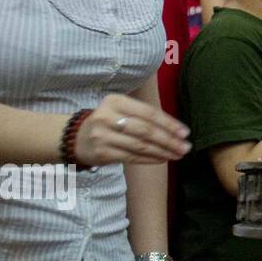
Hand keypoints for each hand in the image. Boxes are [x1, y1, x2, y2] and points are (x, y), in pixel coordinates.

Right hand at [73, 95, 190, 165]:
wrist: (76, 137)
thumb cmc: (109, 121)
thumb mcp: (122, 109)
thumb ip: (144, 115)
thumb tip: (176, 129)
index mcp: (115, 101)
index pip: (148, 113)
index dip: (169, 124)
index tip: (185, 132)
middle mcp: (107, 117)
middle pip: (145, 130)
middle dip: (169, 140)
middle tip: (185, 147)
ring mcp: (103, 136)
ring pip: (140, 146)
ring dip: (162, 151)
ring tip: (178, 154)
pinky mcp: (102, 153)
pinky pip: (131, 157)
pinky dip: (150, 159)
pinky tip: (162, 159)